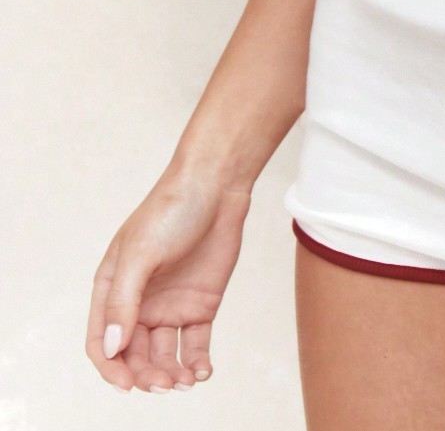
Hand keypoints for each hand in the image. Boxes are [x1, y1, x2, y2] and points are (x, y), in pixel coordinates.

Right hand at [86, 165, 250, 393]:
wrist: (217, 185)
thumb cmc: (170, 211)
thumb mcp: (141, 254)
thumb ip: (123, 301)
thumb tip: (111, 348)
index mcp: (113, 289)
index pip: (102, 342)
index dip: (111, 368)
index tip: (128, 385)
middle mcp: (139, 303)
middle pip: (134, 355)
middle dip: (146, 376)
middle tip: (165, 384)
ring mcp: (170, 305)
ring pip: (164, 355)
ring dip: (172, 374)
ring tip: (186, 382)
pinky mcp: (200, 304)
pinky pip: (195, 343)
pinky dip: (197, 362)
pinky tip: (202, 372)